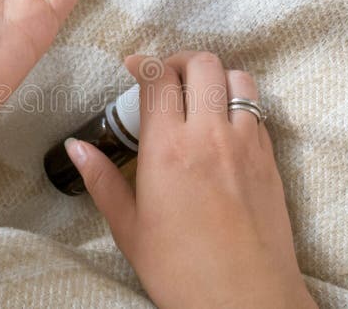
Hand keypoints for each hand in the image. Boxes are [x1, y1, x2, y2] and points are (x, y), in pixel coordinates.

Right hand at [65, 52, 316, 307]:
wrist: (247, 301)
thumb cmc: (183, 271)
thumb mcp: (130, 229)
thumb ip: (103, 180)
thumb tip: (77, 148)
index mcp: (169, 149)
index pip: (158, 78)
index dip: (142, 63)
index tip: (132, 67)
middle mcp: (211, 136)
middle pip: (202, 64)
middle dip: (178, 61)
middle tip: (163, 78)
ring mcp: (247, 144)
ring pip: (238, 78)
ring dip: (214, 77)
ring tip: (198, 96)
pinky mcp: (270, 159)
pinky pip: (257, 110)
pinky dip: (238, 103)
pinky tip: (222, 127)